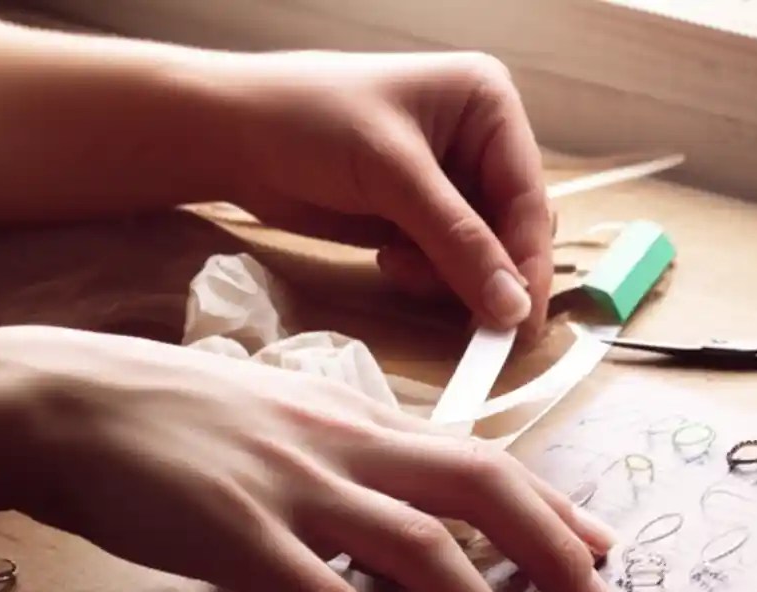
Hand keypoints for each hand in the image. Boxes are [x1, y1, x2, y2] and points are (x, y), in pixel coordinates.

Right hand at [0, 326, 616, 591]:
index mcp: (349, 415)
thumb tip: (383, 493)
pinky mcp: (241, 535)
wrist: (64, 402)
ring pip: (423, 549)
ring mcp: (293, 486)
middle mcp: (339, 442)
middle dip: (551, 552)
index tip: (593, 544)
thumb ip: (335, 449)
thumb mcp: (269, 414)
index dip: (546, 503)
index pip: (474, 453)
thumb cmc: (161, 413)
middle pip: (478, 487)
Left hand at [224, 51, 553, 338]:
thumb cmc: (310, 124)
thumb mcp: (393, 177)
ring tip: (398, 263)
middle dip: (486, 270)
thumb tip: (514, 308)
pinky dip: (424, 271)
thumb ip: (458, 243)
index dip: (528, 260)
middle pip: (510, 226)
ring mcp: (445, 177)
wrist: (228, 134)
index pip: (527, 194)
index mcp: (487, 103)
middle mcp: (476, 137)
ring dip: (448, 273)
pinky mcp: (414, 209)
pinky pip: (445, 258)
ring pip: (480, 250)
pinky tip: (387, 258)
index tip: (521, 321)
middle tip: (473, 323)